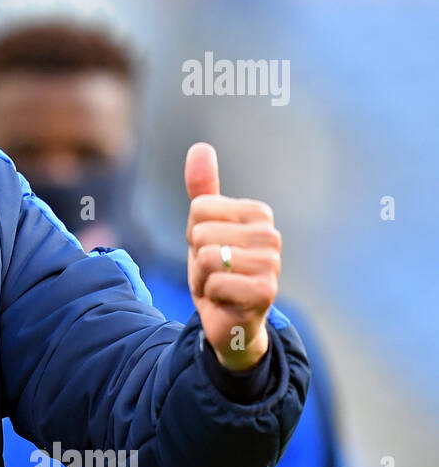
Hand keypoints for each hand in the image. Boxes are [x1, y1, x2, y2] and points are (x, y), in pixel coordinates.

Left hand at [184, 142, 279, 370]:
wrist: (228, 319)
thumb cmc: (217, 270)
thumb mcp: (203, 227)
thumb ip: (203, 189)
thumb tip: (200, 147)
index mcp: (258, 213)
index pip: (200, 207)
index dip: (194, 233)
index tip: (209, 249)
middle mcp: (270, 235)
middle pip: (201, 232)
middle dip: (197, 258)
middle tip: (213, 272)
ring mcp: (272, 264)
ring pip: (206, 258)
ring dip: (202, 279)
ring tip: (219, 286)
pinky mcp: (266, 292)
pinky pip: (215, 283)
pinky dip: (211, 297)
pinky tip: (225, 302)